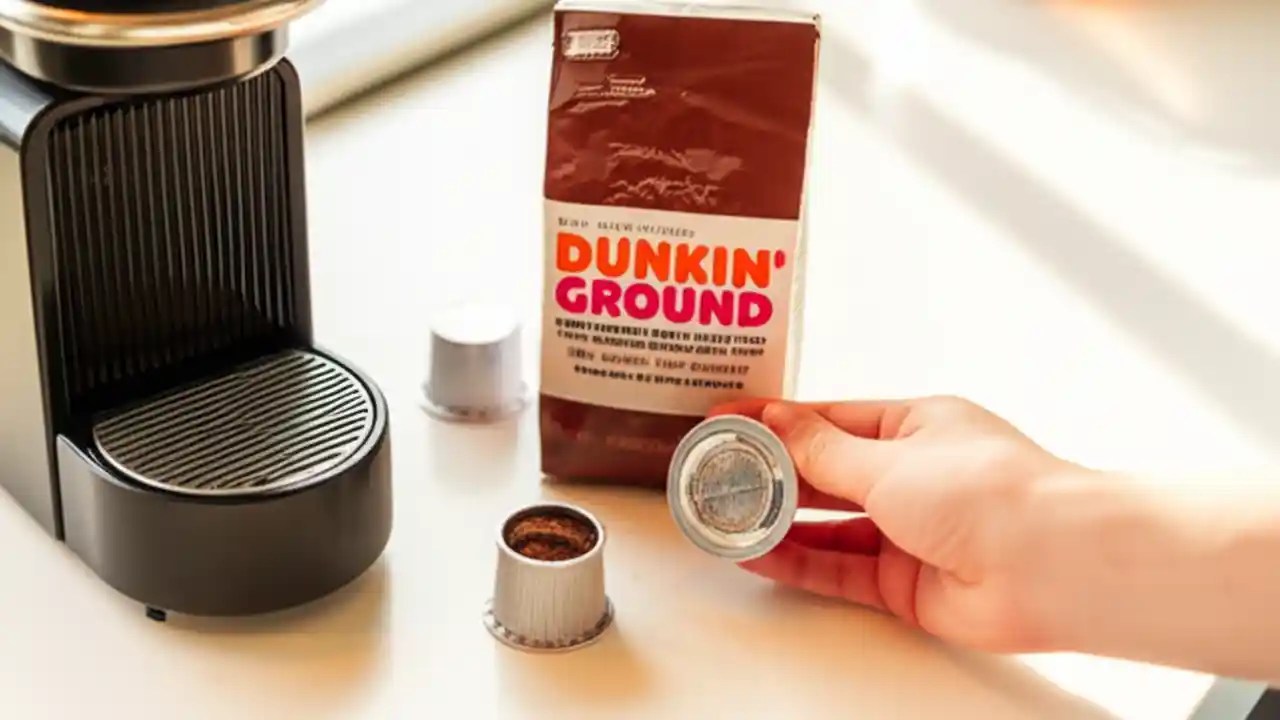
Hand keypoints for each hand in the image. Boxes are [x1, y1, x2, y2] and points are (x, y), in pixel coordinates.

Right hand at [708, 396, 1082, 652]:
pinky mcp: (904, 583)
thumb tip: (775, 423)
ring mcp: (908, 530)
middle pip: (824, 472)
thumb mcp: (888, 458)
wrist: (1052, 567)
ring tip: (723, 517)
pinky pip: (839, 569)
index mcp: (916, 425)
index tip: (725, 420)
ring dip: (777, 521)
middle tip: (711, 473)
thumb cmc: (989, 492)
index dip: (775, 420)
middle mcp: (911, 475)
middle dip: (768, 473)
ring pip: (826, 525)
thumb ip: (822, 451)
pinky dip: (798, 563)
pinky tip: (758, 556)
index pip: (829, 419)